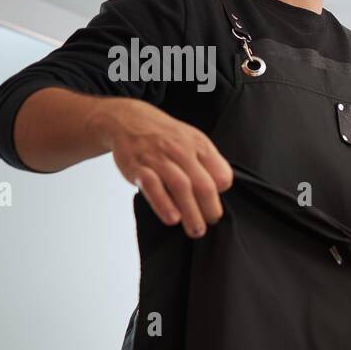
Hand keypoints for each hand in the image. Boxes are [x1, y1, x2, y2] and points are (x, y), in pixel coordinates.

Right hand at [89, 98, 233, 237]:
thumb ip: (208, 163)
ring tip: (196, 230)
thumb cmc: (166, 136)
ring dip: (191, 212)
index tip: (216, 204)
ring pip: (180, 187)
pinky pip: (152, 186)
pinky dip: (163, 204)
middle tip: (211, 222)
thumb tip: (222, 189)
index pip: (221, 173)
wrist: (128, 119)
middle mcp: (181, 151)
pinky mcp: (138, 167)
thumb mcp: (193, 140)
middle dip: (210, 208)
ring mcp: (159, 159)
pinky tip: (172, 218)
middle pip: (203, 184)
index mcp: (199, 146)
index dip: (222, 191)